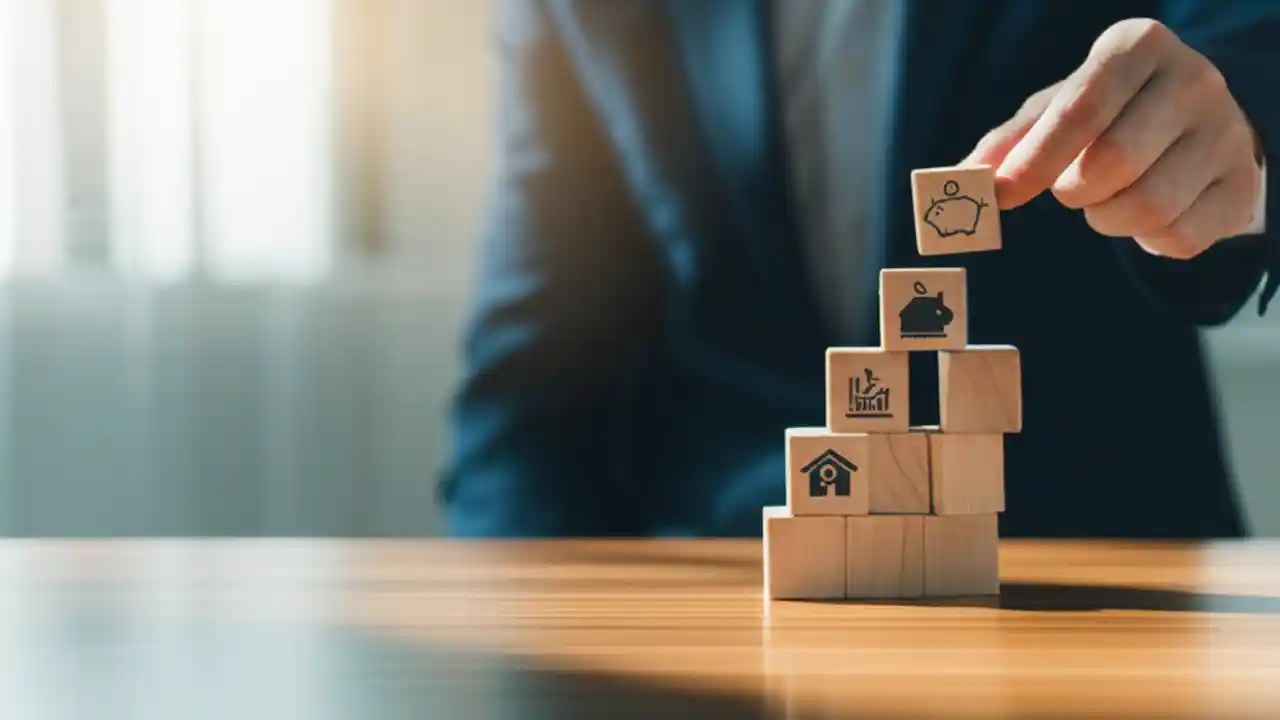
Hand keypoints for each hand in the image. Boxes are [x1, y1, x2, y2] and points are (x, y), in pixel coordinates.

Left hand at [965, 19, 1261, 258]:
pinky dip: (1148, 241)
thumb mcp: (1055, 110)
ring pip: (1149, 206)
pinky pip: (1180, 237)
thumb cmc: (1107, 113)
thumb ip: (1006, 144)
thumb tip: (955, 180)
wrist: (1193, 123)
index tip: (1001, 195)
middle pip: (1115, 162)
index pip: (1081, 108)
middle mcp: (1193, 80)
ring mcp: (1227, 132)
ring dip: (1108, 219)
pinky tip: (1148, 214)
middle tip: (1071, 189)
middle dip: (1076, 191)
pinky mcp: (1243, 184)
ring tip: (1109, 199)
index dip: (1036, 159)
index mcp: (1137, 47)